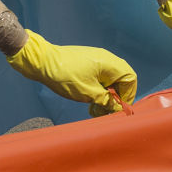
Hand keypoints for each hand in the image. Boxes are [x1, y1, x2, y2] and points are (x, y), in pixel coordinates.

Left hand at [5, 31, 137, 113]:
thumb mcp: (89, 93)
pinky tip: (88, 102)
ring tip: (94, 110)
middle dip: (114, 99)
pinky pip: (98, 78)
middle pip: (120, 81)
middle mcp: (105, 59)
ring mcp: (95, 60)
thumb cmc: (65, 76)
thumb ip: (107, 101)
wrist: (41, 62)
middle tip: (105, 112)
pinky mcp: (85, 64)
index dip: (128, 95)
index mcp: (110, 63)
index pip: (130, 78)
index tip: (119, 108)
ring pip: (108, 81)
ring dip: (104, 97)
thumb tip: (117, 108)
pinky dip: (97, 91)